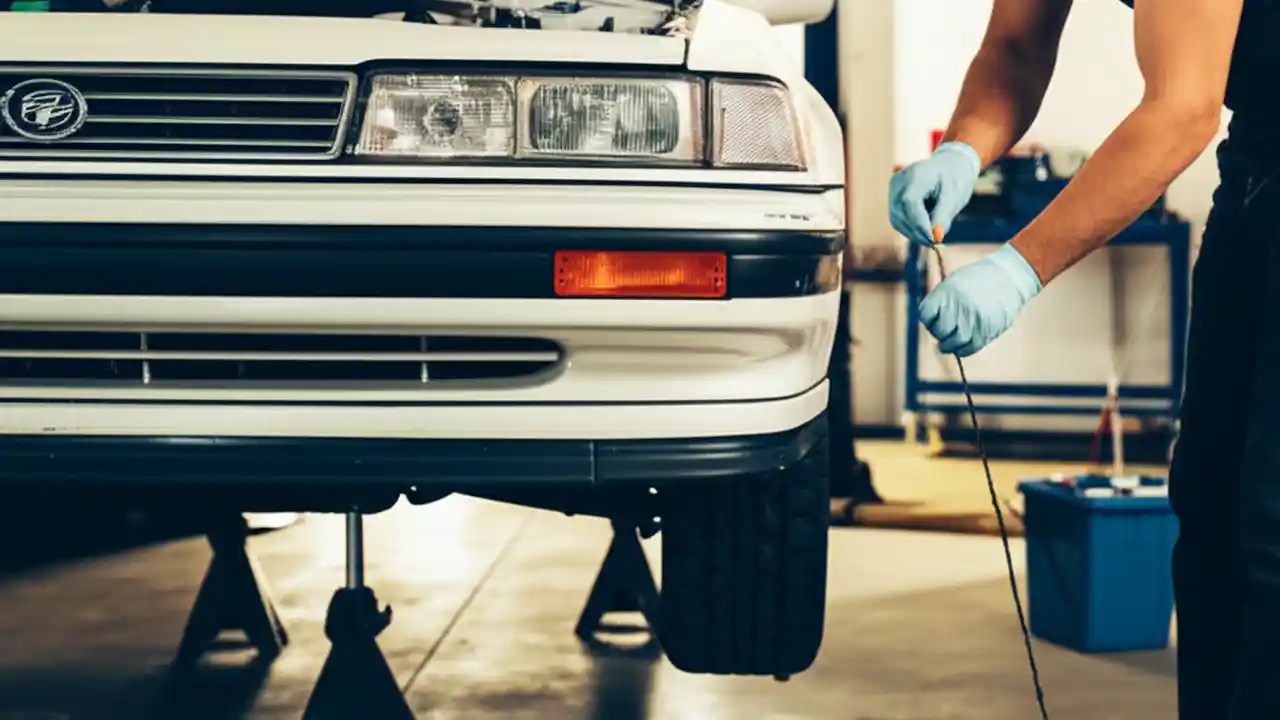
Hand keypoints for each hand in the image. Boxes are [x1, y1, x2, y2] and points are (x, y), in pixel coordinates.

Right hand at [889, 141, 981, 246]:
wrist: (947, 166)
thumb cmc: (954, 179)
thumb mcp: (954, 196)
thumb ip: (943, 216)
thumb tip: (935, 238)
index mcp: (916, 173)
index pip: (909, 202)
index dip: (919, 224)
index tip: (933, 241)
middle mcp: (899, 181)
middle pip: (901, 213)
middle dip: (917, 232)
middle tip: (935, 244)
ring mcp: (893, 190)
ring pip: (897, 220)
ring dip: (914, 233)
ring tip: (933, 236)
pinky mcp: (892, 200)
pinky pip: (898, 220)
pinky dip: (911, 228)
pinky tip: (925, 229)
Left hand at [920, 243, 1042, 356]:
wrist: (1010, 275)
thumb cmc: (978, 278)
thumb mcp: (954, 282)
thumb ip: (941, 301)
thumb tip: (930, 322)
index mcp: (947, 292)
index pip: (926, 314)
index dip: (927, 320)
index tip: (932, 321)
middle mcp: (959, 306)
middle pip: (939, 330)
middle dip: (939, 334)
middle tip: (943, 333)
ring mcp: (974, 319)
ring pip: (953, 343)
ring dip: (948, 346)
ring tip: (948, 344)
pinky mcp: (987, 330)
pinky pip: (970, 348)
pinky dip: (963, 350)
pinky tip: (962, 346)